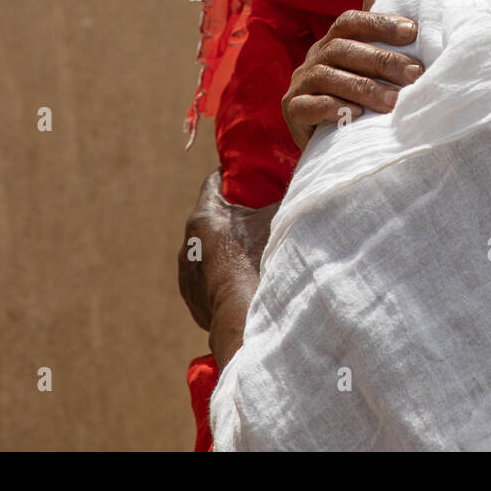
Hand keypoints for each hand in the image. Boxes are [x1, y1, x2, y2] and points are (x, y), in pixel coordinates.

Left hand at [178, 170, 277, 366]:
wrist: (245, 314)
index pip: (214, 182)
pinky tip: (243, 280)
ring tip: (250, 252)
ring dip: (225, 248)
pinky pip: (207, 278)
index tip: (246, 176)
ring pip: (207, 251)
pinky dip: (222, 276)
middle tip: (256, 215)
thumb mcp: (278, 221)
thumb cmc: (261, 261)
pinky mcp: (192, 298)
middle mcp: (187, 243)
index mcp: (204, 217)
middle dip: (231, 215)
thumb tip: (304, 183)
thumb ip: (284, 200)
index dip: (231, 175)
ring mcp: (187, 273)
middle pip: (210, 218)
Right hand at [281, 0, 422, 150]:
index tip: (413, 31)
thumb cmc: (357, 95)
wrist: (334, 143)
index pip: (350, 22)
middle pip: (343, 49)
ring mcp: (299, 85)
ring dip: (364, 88)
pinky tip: (357, 114)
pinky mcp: (292, 112)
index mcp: (332, 42)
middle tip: (416, 75)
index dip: (379, 23)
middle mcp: (313, 58)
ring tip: (395, 102)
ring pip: (328, 77)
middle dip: (382, 61)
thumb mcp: (369, 60)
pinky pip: (308, 106)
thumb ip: (374, 23)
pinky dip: (333, 108)